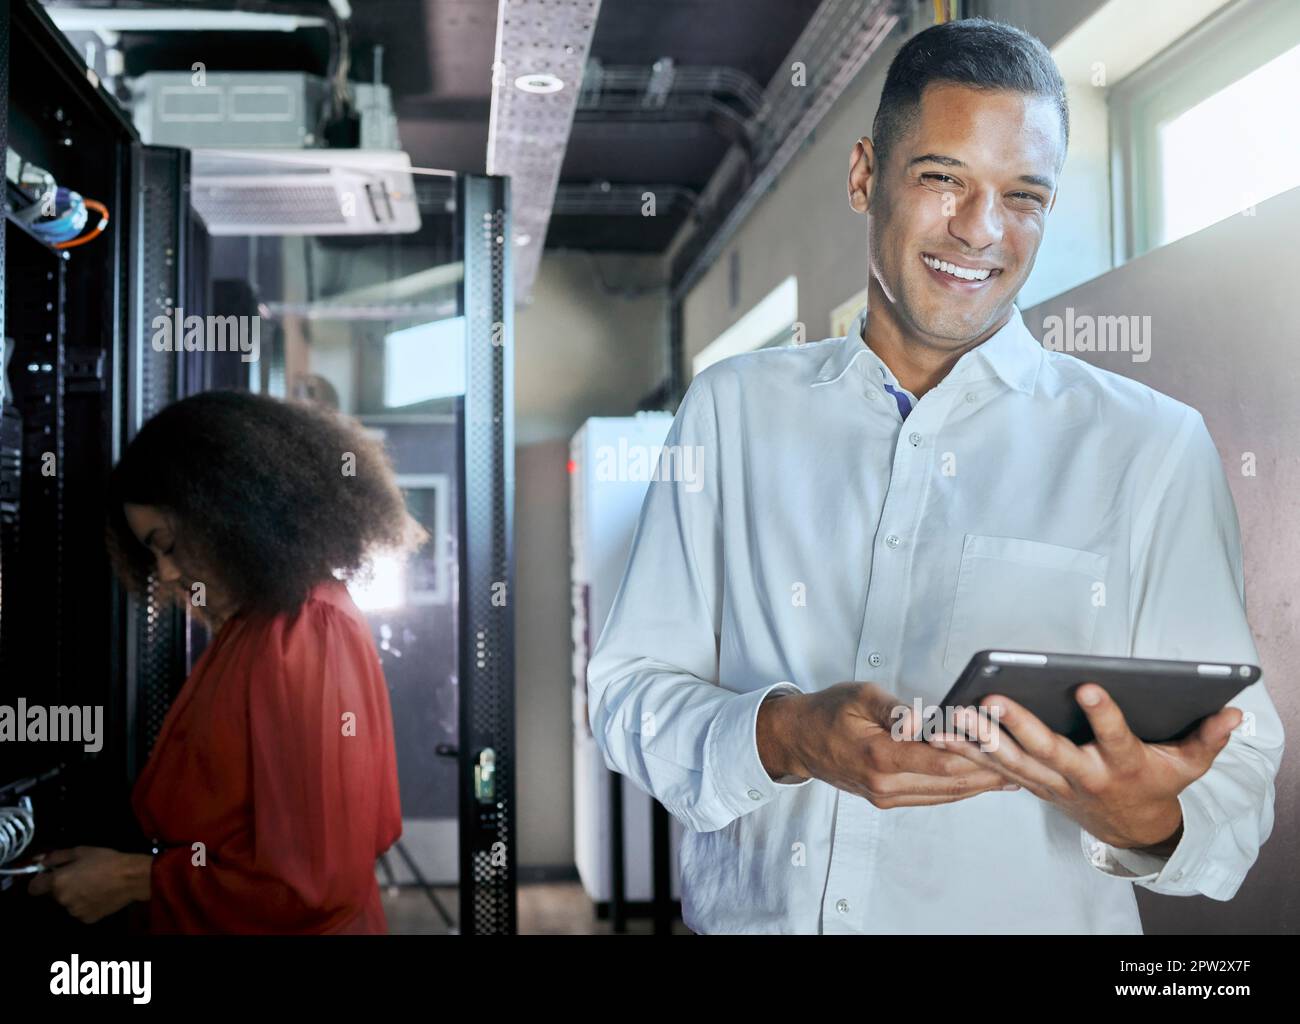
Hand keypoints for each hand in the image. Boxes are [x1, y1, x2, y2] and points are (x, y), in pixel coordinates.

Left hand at [27, 846, 152, 923]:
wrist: (131, 878)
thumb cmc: (106, 860)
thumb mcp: (81, 851)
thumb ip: (56, 857)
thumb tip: (40, 862)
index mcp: (58, 882)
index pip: (34, 887)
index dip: (40, 880)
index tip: (51, 875)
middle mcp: (62, 899)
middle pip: (54, 894)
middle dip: (63, 885)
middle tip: (82, 875)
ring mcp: (74, 911)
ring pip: (68, 902)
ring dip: (75, 895)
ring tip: (94, 885)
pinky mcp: (87, 919)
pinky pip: (81, 910)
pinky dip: (86, 904)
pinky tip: (100, 894)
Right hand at [758, 682, 1017, 807]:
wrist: (797, 740)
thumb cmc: (828, 711)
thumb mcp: (860, 696)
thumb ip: (896, 710)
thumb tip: (926, 720)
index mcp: (879, 757)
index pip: (941, 759)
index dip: (976, 752)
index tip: (1006, 741)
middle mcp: (885, 785)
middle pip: (951, 782)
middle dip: (990, 771)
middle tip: (1026, 759)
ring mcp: (886, 796)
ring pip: (946, 794)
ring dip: (981, 784)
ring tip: (1017, 771)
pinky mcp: (887, 799)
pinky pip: (933, 797)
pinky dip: (960, 788)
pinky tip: (983, 780)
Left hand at [933, 683, 1241, 848]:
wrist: (1132, 829)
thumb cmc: (1157, 784)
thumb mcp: (1189, 764)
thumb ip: (1207, 738)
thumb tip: (1233, 714)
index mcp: (1122, 765)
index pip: (1114, 738)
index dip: (1105, 715)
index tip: (1090, 687)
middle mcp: (1083, 775)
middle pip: (1048, 751)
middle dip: (1020, 726)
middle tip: (993, 700)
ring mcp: (1053, 782)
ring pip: (1011, 761)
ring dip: (980, 740)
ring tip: (953, 716)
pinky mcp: (1032, 784)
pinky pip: (995, 768)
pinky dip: (968, 752)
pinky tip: (942, 733)